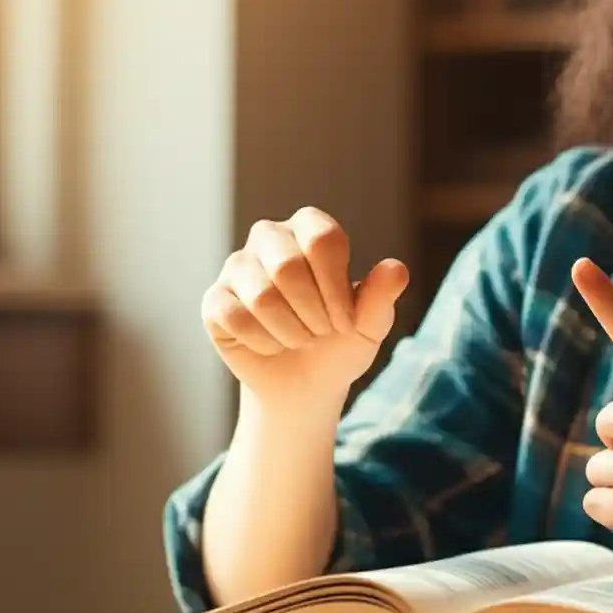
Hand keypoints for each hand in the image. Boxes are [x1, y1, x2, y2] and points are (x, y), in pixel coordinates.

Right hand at [201, 207, 409, 407]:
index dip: (336, 289)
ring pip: (262, 297)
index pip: (322, 240)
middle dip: (313, 314)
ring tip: (299, 339)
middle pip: (287, 267)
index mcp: (310, 228)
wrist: (306, 384)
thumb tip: (397, 269)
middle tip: (321, 332)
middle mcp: (270, 236)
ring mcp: (237, 266)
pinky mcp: (214, 300)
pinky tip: (271, 345)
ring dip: (291, 333)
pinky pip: (236, 320)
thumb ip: (382, 296)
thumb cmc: (340, 343)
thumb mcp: (370, 324)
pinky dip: (264, 344)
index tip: (346, 322)